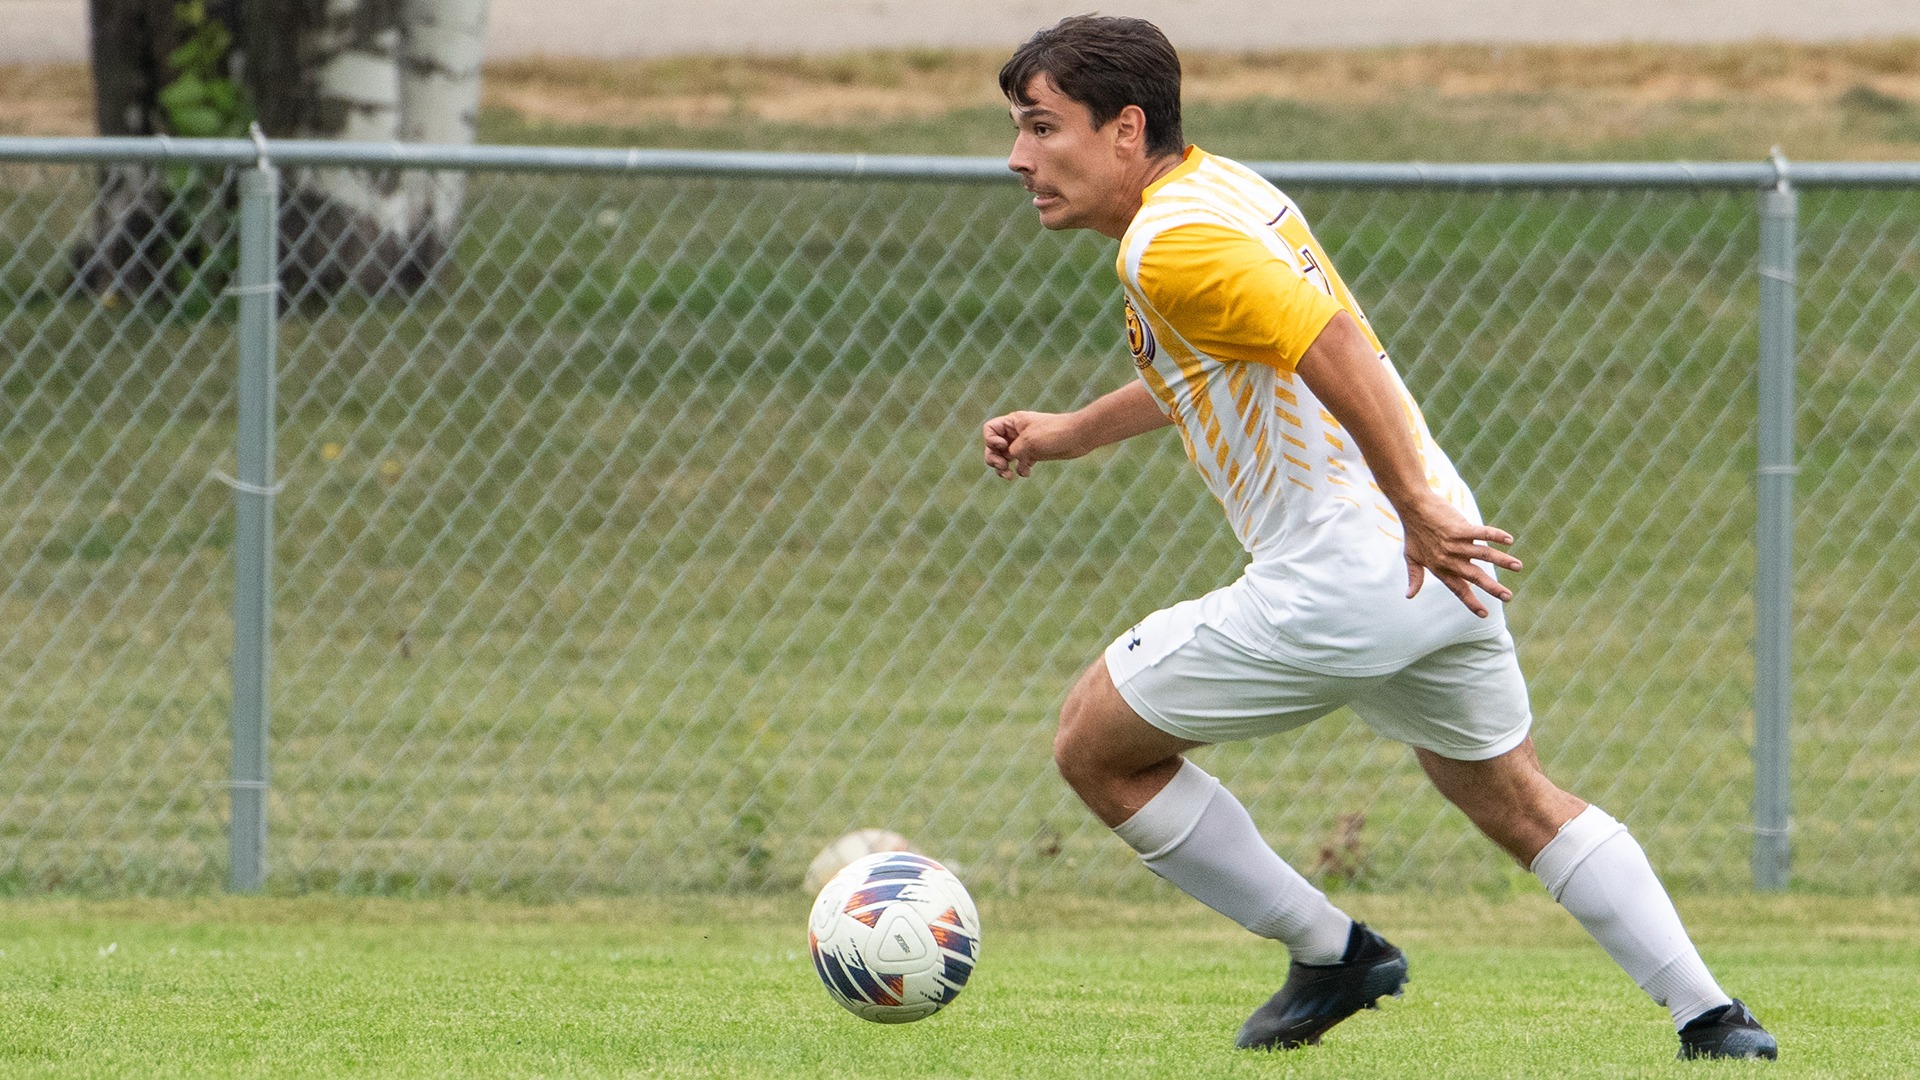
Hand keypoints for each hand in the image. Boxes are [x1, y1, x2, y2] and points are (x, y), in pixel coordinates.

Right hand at [982, 410, 1084, 478]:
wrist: (1079, 436)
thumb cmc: (1054, 433)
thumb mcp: (1028, 442)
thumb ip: (1012, 451)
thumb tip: (1007, 459)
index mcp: (1013, 422)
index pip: (989, 429)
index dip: (990, 440)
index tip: (1004, 446)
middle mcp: (1016, 432)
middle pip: (994, 446)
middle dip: (994, 458)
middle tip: (1003, 466)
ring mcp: (1025, 443)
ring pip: (1005, 456)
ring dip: (1003, 467)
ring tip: (1009, 476)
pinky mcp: (1035, 453)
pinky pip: (1020, 463)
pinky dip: (1020, 470)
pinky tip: (1027, 473)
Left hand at [1400, 494, 1522, 617]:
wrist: (1412, 507)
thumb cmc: (1413, 532)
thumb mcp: (1411, 557)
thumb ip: (1415, 577)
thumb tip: (1409, 596)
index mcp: (1440, 568)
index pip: (1457, 589)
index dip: (1471, 602)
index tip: (1484, 614)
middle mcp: (1449, 558)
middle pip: (1474, 576)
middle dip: (1492, 587)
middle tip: (1508, 597)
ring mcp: (1455, 543)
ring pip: (1483, 554)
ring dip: (1502, 560)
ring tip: (1518, 566)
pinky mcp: (1459, 528)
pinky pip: (1481, 533)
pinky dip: (1495, 535)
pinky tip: (1509, 540)